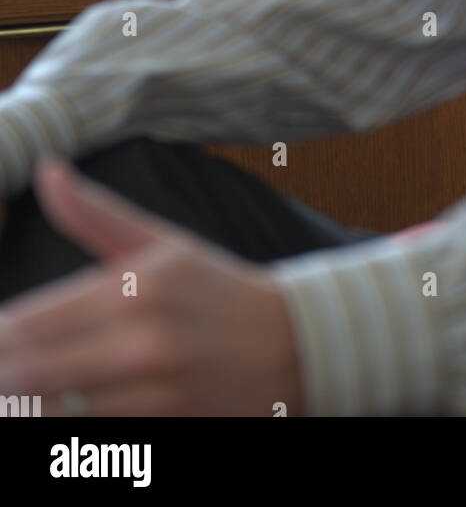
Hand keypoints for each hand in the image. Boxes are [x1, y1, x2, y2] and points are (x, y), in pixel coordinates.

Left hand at [0, 158, 304, 415]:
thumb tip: (47, 170)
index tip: (6, 335)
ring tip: (37, 388)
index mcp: (133, 287)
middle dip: (9, 374)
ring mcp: (153, 396)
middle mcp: (141, 342)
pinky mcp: (165, 431)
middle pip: (27, 375)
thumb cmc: (217, 289)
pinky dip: (71, 424)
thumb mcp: (161, 242)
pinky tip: (73, 406)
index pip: (25, 324)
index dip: (3, 335)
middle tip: (13, 368)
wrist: (292, 344)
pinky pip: (91, 440)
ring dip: (34, 403)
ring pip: (53, 414)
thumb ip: (94, 212)